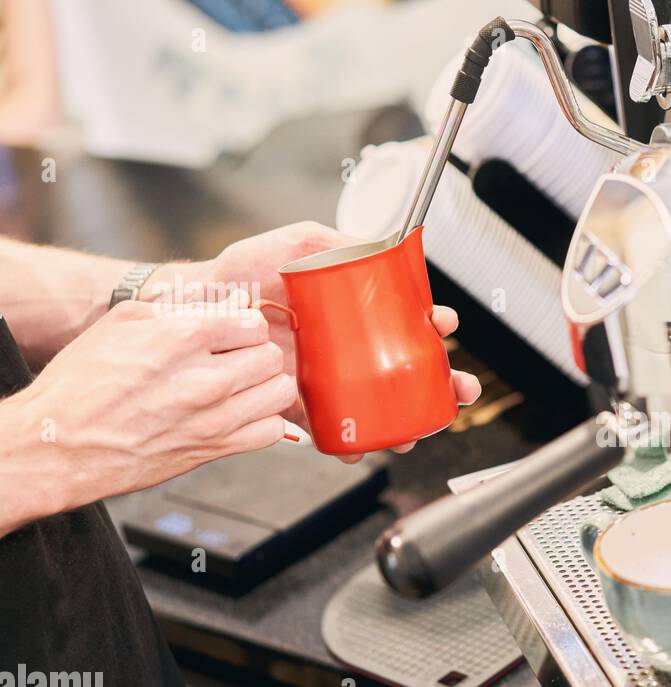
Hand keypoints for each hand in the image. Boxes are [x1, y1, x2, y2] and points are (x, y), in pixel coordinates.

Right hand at [2, 295, 294, 525]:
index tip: (232, 333)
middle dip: (257, 352)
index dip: (243, 325)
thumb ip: (180, 308)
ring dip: (266, 385)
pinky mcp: (216, 449)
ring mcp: (215, 417)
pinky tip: (242, 414)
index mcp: (182, 338)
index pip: (253, 322)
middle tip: (237, 358)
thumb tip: (227, 303)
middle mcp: (205, 378)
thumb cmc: (81, 383)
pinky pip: (272, 430)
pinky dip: (265, 421)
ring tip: (243, 385)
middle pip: (272, 355)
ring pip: (280, 391)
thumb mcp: (122, 323)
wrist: (60, 443)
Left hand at [153, 221, 481, 461]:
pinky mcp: (301, 406)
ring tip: (418, 428)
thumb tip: (379, 247)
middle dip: (441, 384)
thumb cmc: (241, 274)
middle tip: (458, 388)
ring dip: (409, 420)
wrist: (195, 309)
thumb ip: (335, 241)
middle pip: (407, 370)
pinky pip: (337, 430)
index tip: (443, 325)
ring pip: (381, 407)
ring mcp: (327, 380)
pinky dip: (357, 443)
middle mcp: (346, 349)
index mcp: (351, 313)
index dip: (432, 326)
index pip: (405, 321)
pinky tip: (369, 445)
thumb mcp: (295, 245)